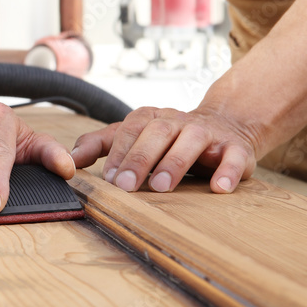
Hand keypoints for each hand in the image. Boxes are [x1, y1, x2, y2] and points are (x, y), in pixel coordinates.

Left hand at [69, 106, 258, 192]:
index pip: (130, 130)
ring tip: (161, 187)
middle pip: (157, 133)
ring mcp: (208, 134)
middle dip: (140, 158)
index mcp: (151, 118)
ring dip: (175, 163)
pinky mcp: (236, 149)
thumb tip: (69, 157)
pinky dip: (229, 171)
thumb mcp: (133, 136)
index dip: (118, 153)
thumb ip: (101, 144)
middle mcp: (178, 121)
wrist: (224, 127)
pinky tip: (219, 188)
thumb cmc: (168, 139)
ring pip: (192, 141)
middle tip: (126, 185)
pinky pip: (235, 157)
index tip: (108, 178)